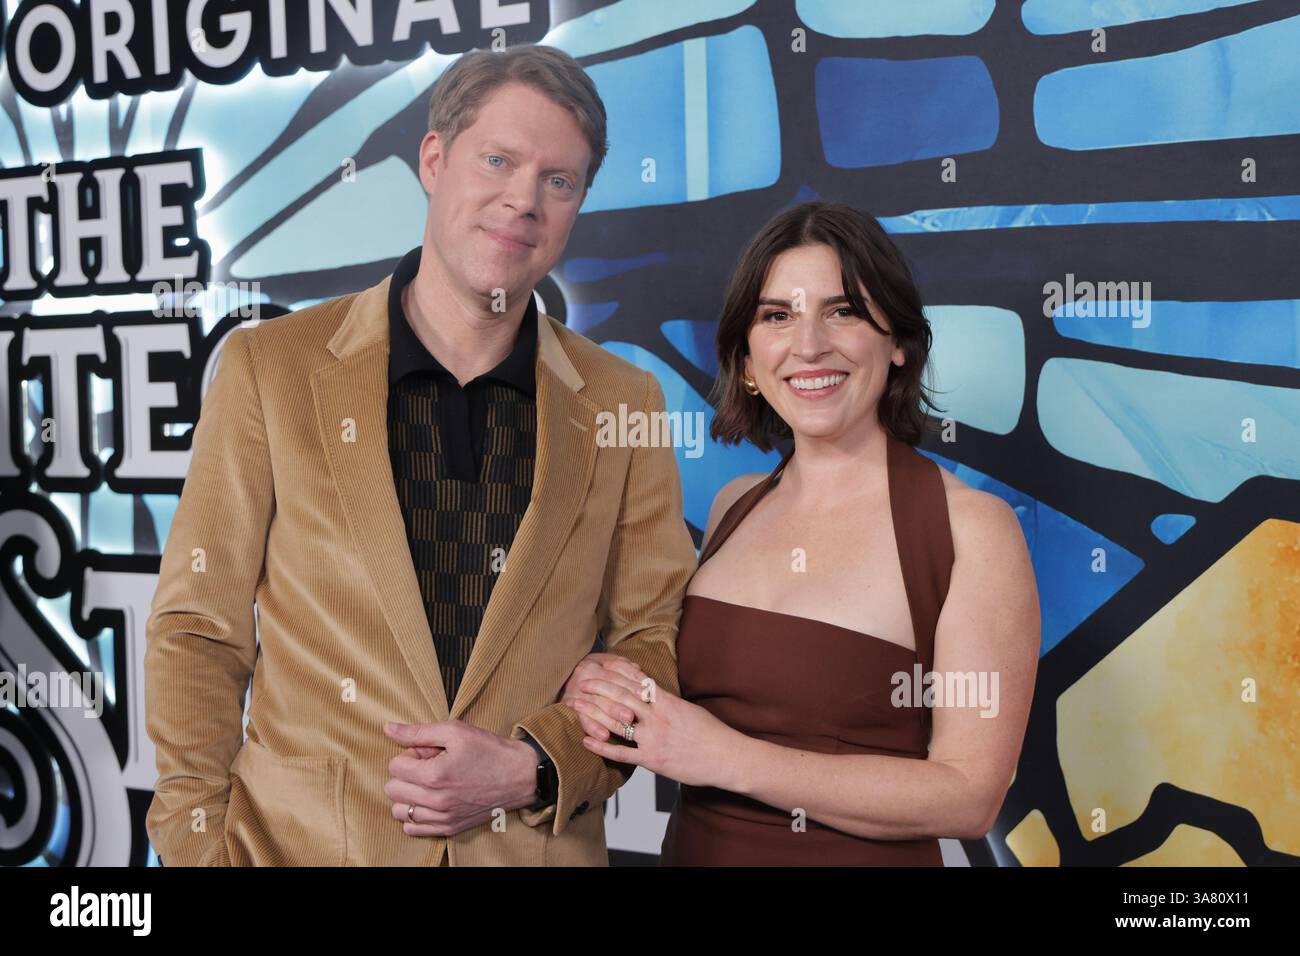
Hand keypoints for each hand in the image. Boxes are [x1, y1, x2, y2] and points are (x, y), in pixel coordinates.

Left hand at [383, 719, 535, 836]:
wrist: (520, 776)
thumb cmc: (489, 750)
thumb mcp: (455, 731)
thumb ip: (417, 732)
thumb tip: (388, 729)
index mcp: (435, 775)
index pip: (394, 766)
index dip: (409, 754)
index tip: (427, 752)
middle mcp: (436, 800)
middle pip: (392, 789)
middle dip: (406, 774)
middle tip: (428, 766)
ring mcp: (442, 817)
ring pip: (399, 811)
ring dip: (407, 795)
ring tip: (427, 784)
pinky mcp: (449, 828)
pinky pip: (413, 829)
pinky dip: (414, 815)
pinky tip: (428, 801)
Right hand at [561, 652, 650, 741]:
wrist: (564, 675)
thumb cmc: (593, 669)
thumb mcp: (605, 661)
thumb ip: (622, 665)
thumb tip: (639, 670)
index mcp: (593, 666)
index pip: (614, 676)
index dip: (631, 684)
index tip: (646, 694)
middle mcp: (582, 680)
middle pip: (604, 694)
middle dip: (620, 705)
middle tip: (633, 715)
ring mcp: (575, 696)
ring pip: (595, 708)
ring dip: (610, 718)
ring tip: (624, 725)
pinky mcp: (570, 709)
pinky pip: (582, 720)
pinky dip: (593, 729)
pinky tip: (604, 737)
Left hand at [574, 678, 738, 787]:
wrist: (726, 757)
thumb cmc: (711, 733)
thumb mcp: (688, 709)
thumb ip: (666, 701)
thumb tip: (651, 692)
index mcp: (667, 701)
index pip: (635, 681)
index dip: (614, 673)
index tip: (599, 667)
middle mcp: (658, 717)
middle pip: (621, 696)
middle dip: (598, 687)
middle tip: (580, 680)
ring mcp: (654, 738)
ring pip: (617, 721)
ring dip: (593, 712)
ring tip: (576, 705)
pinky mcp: (652, 759)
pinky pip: (621, 753)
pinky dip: (601, 747)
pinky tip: (586, 740)